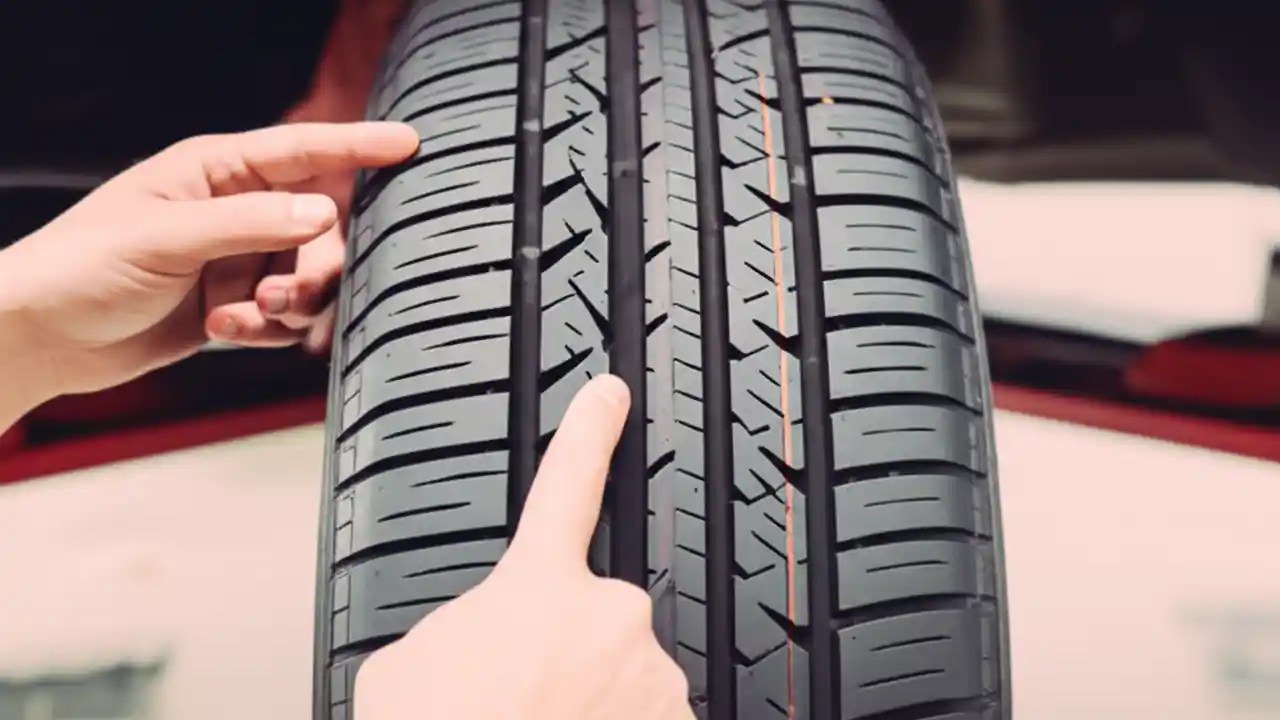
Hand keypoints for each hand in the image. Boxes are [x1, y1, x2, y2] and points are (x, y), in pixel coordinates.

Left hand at [0, 121, 418, 402]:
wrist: (45, 337)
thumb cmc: (83, 265)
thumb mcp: (167, 235)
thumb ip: (250, 223)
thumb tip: (324, 213)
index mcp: (217, 171)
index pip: (304, 151)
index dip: (359, 146)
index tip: (409, 145)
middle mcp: (236, 211)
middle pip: (320, 233)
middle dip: (312, 270)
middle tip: (282, 297)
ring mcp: (237, 259)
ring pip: (308, 280)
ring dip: (287, 306)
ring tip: (242, 316)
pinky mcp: (234, 304)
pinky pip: (283, 317)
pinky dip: (264, 329)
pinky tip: (223, 330)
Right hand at [355, 376, 693, 719]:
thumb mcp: (409, 667)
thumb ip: (463, 629)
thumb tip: (480, 646)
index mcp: (539, 586)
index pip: (568, 483)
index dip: (591, 431)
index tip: (612, 393)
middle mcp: (611, 618)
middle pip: (595, 616)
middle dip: (565, 652)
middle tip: (519, 699)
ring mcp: (651, 681)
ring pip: (623, 678)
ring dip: (588, 702)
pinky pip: (644, 719)